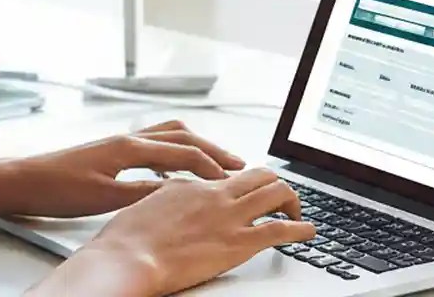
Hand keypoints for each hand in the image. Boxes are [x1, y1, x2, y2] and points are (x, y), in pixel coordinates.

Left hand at [9, 120, 245, 218]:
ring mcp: (118, 142)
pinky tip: (172, 172)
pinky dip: (172, 153)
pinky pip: (152, 145)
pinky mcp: (110, 151)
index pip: (182, 152)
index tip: (232, 178)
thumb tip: (178, 192)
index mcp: (129, 147)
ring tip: (213, 162)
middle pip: (181, 136)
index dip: (210, 165)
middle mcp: (127, 138)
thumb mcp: (105, 198)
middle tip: (237, 163)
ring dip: (194, 146)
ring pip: (167, 135)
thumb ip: (143, 193)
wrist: (24, 180)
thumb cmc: (58, 188)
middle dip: (211, 149)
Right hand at [78, 169, 314, 295]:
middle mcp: (214, 194)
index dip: (241, 184)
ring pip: (276, 193)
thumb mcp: (144, 208)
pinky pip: (281, 229)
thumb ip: (166, 200)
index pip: (226, 176)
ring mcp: (228, 216)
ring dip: (292, 201)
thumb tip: (172, 198)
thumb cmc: (126, 241)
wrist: (127, 258)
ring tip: (298, 212)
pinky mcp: (239, 243)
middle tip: (279, 198)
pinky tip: (308, 232)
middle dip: (274, 183)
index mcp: (190, 185)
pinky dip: (301, 229)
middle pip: (259, 175)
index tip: (246, 192)